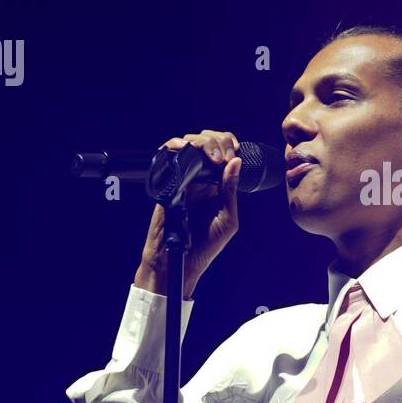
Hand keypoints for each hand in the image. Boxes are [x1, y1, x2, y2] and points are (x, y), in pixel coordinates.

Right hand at [134, 129, 241, 298]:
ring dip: (201, 142)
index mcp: (218, 186)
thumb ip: (230, 191)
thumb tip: (235, 162)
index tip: (234, 152)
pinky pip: (167, 157)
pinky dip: (174, 146)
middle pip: (207, 142)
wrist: (178, 262)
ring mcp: (182, 180)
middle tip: (223, 156)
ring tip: (212, 156)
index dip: (229, 144)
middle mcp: (200, 180)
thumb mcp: (227, 220)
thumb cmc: (204, 247)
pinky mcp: (166, 183)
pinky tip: (185, 148)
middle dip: (217, 140)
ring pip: (188, 144)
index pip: (224, 152)